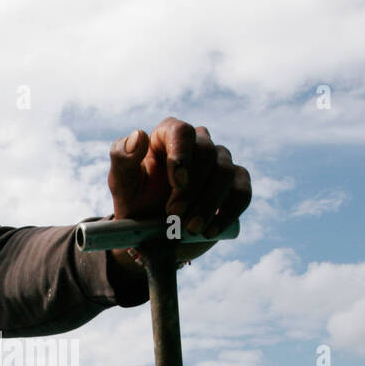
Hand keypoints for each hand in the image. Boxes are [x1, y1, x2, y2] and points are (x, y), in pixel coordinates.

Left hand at [107, 117, 251, 269]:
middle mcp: (199, 143)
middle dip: (192, 188)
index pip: (182, 131)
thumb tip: (138, 135)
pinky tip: (211, 230)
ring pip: (225, 173)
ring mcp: (220, 163)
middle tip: (174, 215)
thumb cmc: (135, 201)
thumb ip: (122, 158)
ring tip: (190, 228)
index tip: (177, 182)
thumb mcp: (121, 183)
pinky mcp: (236, 185)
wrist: (152, 234)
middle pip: (207, 152)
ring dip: (208, 203)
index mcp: (169, 135)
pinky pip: (242, 192)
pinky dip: (228, 213)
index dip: (182, 155)